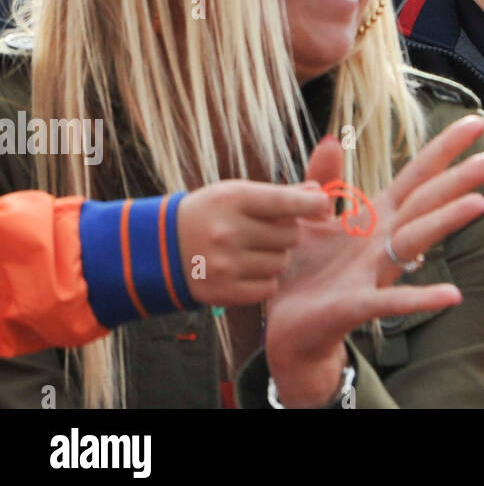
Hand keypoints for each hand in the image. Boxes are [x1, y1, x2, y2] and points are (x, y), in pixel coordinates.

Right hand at [177, 180, 330, 306]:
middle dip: (288, 232)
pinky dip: (266, 280)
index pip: (287, 201)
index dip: (313, 203)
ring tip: (255, 249)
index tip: (324, 204)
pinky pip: (269, 287)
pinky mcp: (222, 292)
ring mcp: (224, 264)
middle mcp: (228, 231)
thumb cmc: (210, 213)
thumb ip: (280, 195)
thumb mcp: (238, 194)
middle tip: (268, 230)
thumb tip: (319, 194)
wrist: (158, 248)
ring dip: (277, 256)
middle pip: (291, 235)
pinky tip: (249, 269)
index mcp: (233, 199)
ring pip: (282, 262)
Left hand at [263, 115, 483, 407]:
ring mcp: (374, 272)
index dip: (445, 147)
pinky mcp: (355, 305)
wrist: (285, 332)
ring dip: (447, 221)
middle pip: (428, 200)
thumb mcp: (308, 218)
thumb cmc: (304, 274)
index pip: (417, 174)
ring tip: (480, 203)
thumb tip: (334, 139)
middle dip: (463, 178)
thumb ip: (323, 179)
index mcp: (375, 217)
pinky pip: (389, 301)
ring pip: (415, 239)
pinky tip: (451, 295)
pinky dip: (420, 297)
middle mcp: (383, 240)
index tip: (476, 121)